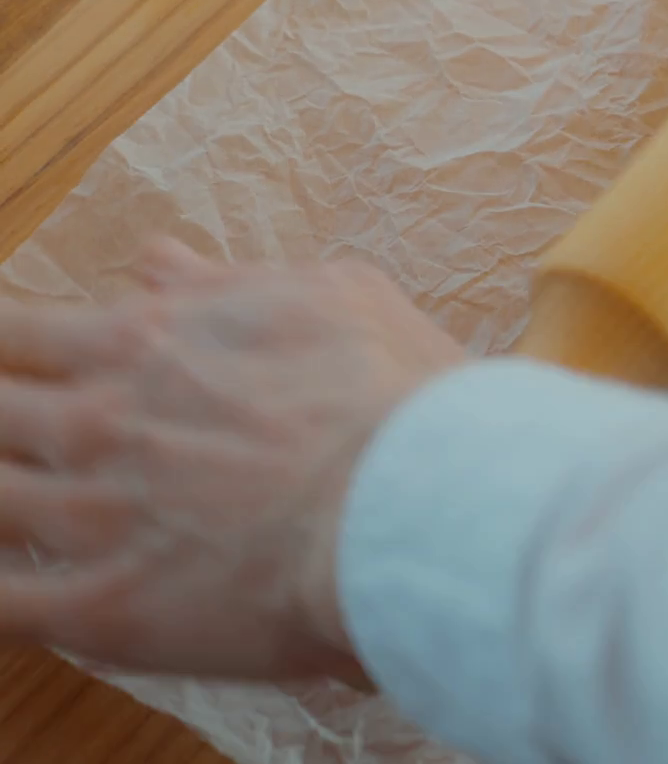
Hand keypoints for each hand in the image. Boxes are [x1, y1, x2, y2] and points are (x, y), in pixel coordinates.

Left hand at [0, 239, 463, 680]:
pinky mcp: (104, 611)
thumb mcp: (334, 296)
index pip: (13, 331)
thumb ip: (227, 280)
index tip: (7, 357)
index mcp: (141, 344)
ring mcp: (89, 518)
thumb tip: (154, 262)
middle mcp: (96, 423)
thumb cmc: (394, 399)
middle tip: (12, 428)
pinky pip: (1, 606)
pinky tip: (2, 594)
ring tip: (14, 500)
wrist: (419, 504)